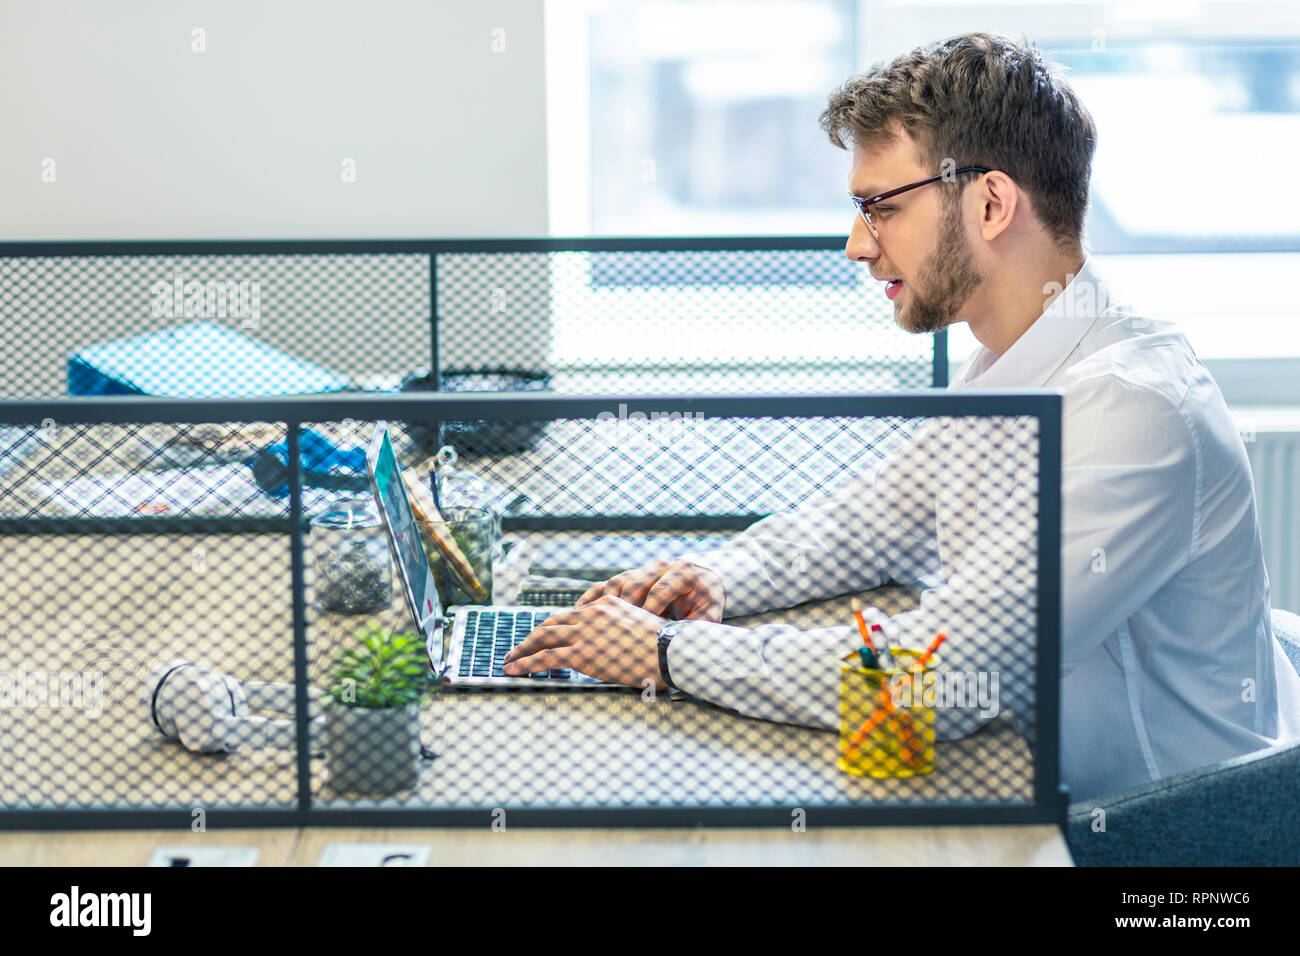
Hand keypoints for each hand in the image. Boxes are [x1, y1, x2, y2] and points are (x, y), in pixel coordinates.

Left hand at [503, 595, 667, 689]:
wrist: (669, 651)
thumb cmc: (663, 645)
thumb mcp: (640, 625)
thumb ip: (621, 628)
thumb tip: (613, 642)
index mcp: (606, 603)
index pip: (571, 614)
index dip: (553, 626)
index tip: (542, 635)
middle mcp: (591, 613)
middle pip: (552, 623)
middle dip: (532, 637)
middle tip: (519, 647)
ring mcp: (584, 632)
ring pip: (543, 638)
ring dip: (523, 650)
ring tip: (511, 660)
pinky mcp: (580, 653)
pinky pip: (545, 658)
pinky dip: (526, 664)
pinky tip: (515, 670)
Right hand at [576, 559, 724, 621]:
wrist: (700, 585)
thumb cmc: (704, 604)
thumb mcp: (709, 615)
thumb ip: (699, 626)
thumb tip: (688, 643)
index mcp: (682, 571)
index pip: (661, 588)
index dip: (652, 609)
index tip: (645, 629)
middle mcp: (659, 567)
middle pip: (634, 583)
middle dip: (626, 608)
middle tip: (620, 631)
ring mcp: (639, 571)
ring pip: (616, 583)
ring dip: (607, 605)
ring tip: (599, 627)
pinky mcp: (624, 579)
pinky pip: (602, 587)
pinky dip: (590, 600)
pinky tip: (580, 615)